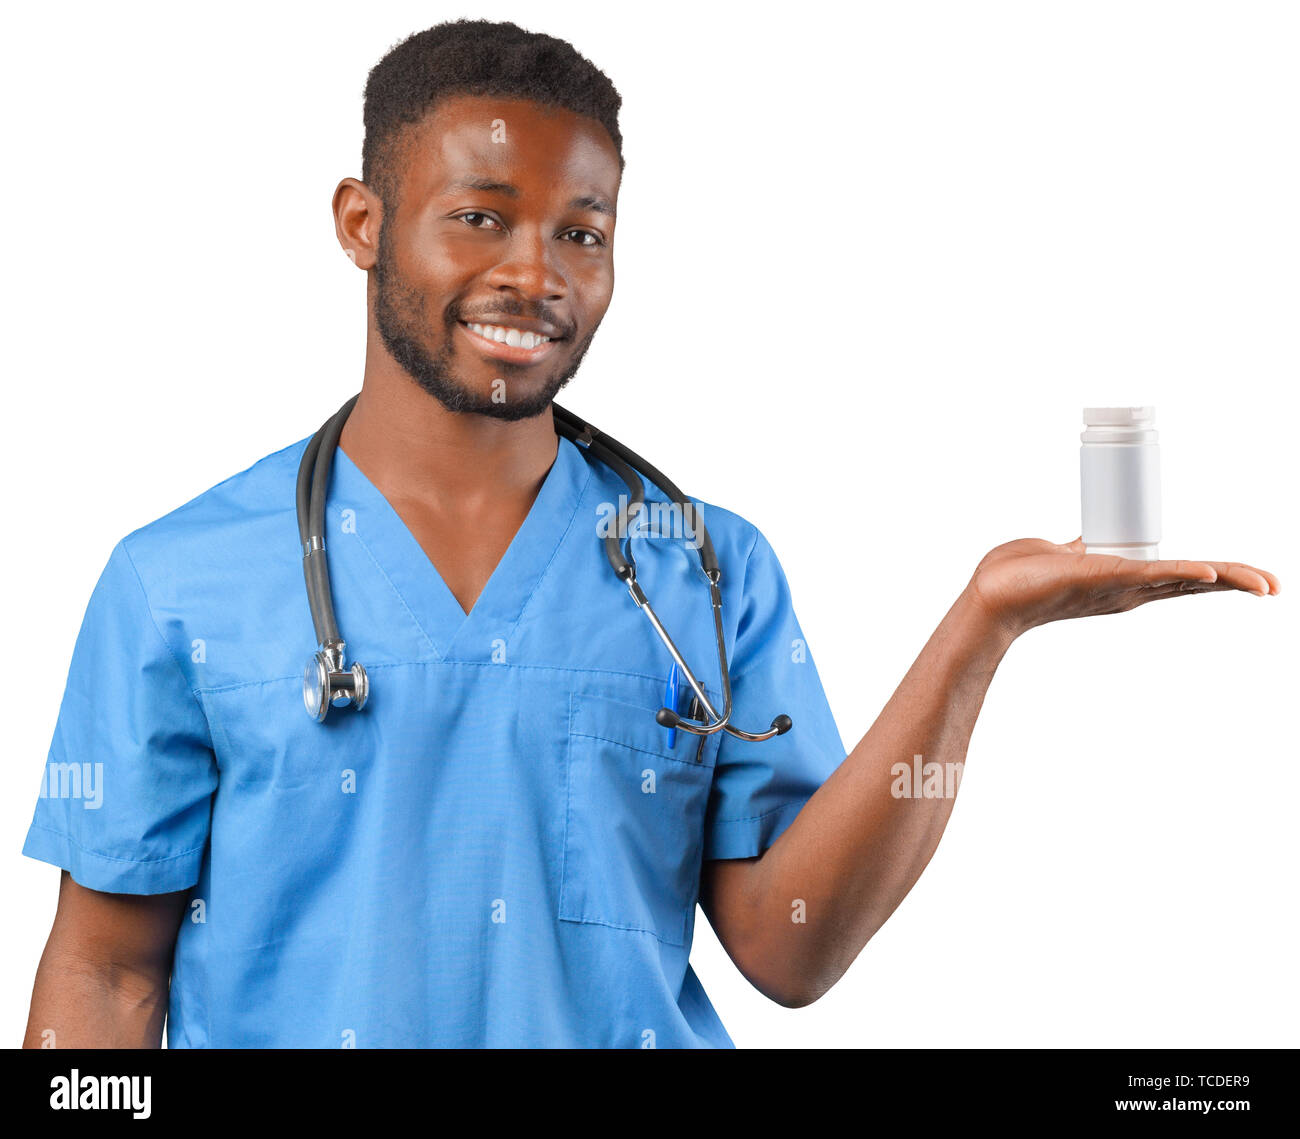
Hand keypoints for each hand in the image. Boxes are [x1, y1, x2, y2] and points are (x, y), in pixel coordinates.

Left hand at [966, 536, 1279, 638]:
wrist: (991, 592)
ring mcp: (1118, 585)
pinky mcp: (1102, 576)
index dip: (1219, 574)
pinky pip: (1148, 574)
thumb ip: (1084, 550)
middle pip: (1195, 582)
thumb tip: (1088, 540)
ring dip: (1224, 578)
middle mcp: (1129, 590)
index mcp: (1126, 581)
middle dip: (1237, 581)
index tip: (1253, 578)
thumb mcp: (1068, 557)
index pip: (1183, 576)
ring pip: (1182, 579)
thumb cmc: (1022, 576)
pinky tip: (1209, 573)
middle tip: (1274, 585)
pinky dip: (1180, 573)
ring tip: (1263, 583)